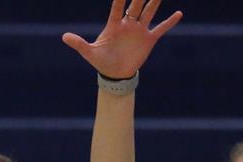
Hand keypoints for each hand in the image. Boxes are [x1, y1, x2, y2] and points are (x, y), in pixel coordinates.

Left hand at [62, 0, 180, 78]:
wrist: (115, 74)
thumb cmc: (101, 62)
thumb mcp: (89, 53)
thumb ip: (78, 44)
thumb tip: (63, 36)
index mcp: (114, 25)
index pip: (117, 7)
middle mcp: (128, 24)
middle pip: (136, 5)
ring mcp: (139, 30)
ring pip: (149, 12)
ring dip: (155, 1)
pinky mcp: (148, 39)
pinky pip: (161, 28)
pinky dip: (169, 22)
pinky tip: (178, 14)